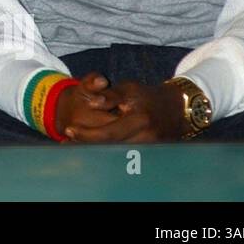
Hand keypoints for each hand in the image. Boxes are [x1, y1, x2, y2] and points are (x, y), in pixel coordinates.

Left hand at [62, 78, 183, 142]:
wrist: (176, 108)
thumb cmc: (147, 95)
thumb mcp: (128, 88)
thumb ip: (109, 95)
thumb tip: (91, 103)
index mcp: (140, 120)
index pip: (109, 132)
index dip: (87, 134)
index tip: (68, 130)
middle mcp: (146, 138)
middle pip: (111, 148)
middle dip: (87, 146)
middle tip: (67, 142)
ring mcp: (150, 148)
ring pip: (117, 154)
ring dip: (95, 152)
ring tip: (74, 146)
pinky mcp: (150, 153)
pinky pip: (125, 156)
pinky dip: (108, 153)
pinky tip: (93, 149)